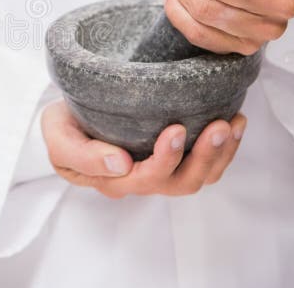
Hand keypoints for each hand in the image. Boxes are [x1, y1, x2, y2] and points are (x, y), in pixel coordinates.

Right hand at [41, 100, 245, 197]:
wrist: (69, 110)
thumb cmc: (63, 124)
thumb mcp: (58, 136)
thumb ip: (81, 156)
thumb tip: (119, 164)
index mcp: (112, 180)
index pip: (144, 179)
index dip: (165, 159)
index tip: (175, 128)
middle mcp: (139, 180)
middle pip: (179, 183)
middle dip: (203, 156)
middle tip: (218, 125)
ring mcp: (160, 169)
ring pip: (198, 176)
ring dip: (220, 153)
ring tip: (232, 123)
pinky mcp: (175, 156)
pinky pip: (206, 163)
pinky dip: (226, 147)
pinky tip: (235, 123)